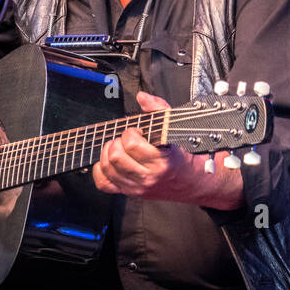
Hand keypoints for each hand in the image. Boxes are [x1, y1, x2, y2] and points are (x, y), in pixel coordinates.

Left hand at [92, 91, 242, 208]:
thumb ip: (159, 109)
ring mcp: (136, 187)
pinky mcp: (128, 192)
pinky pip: (103, 183)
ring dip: (108, 153)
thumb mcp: (173, 129)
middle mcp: (147, 177)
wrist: (188, 182)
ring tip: (119, 148)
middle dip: (117, 142)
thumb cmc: (179, 155)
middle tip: (126, 140)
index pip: (131, 144)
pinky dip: (101, 170)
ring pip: (107, 168)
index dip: (130, 132)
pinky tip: (110, 162)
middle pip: (115, 157)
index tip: (137, 131)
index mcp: (160, 161)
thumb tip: (142, 97)